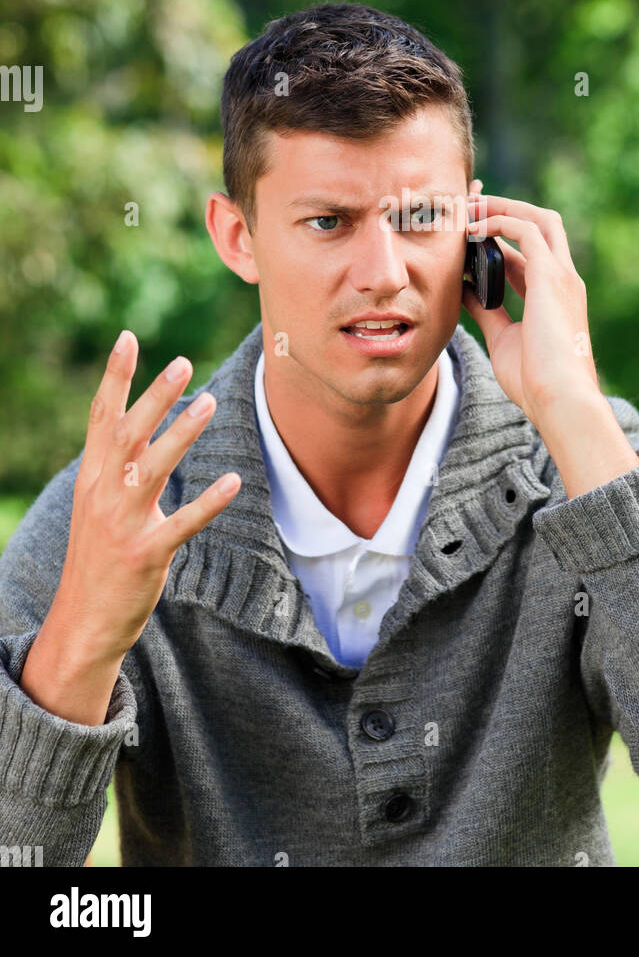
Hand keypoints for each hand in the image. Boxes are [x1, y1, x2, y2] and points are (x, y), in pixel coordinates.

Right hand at [49, 330, 240, 663]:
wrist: (84, 622)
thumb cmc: (99, 557)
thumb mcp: (98, 504)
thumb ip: (118, 464)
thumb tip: (139, 420)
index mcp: (92, 479)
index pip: (101, 418)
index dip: (115, 377)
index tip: (128, 337)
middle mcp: (102, 495)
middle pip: (126, 434)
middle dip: (154, 396)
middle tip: (183, 363)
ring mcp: (121, 526)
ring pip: (151, 469)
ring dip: (180, 434)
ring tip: (209, 402)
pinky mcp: (145, 555)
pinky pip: (181, 523)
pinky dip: (207, 502)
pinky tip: (233, 482)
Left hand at [461, 192, 601, 426]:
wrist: (560, 400)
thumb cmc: (535, 381)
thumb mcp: (502, 338)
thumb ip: (486, 311)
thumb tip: (462, 290)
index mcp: (554, 296)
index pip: (527, 253)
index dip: (497, 237)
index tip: (466, 228)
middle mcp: (564, 279)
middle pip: (540, 223)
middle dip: (504, 208)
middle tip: (468, 202)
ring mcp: (563, 276)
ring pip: (538, 218)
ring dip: (501, 207)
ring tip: (467, 206)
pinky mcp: (553, 276)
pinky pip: (526, 230)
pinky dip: (499, 221)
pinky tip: (472, 228)